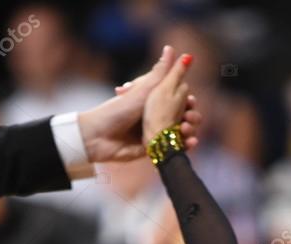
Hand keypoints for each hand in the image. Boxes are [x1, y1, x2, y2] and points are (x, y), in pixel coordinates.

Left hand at [78, 45, 200, 162]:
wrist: (99, 137)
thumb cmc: (119, 110)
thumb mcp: (144, 90)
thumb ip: (160, 72)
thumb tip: (170, 48)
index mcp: (153, 99)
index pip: (179, 97)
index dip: (188, 100)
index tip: (190, 101)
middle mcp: (156, 114)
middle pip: (183, 115)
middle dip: (191, 116)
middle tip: (188, 117)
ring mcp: (156, 132)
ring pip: (181, 131)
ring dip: (190, 130)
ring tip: (185, 130)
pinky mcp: (154, 149)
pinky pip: (174, 147)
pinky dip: (185, 145)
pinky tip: (190, 144)